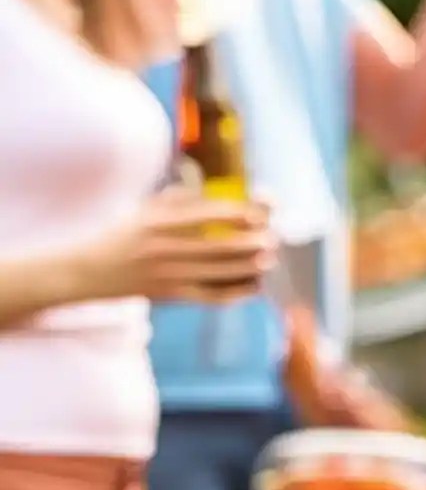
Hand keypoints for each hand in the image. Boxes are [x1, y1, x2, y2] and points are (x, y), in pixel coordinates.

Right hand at [82, 187, 276, 302]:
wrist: (89, 271)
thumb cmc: (124, 234)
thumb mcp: (146, 209)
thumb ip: (180, 198)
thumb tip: (223, 193)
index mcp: (159, 220)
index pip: (208, 214)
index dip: (239, 213)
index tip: (261, 212)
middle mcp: (164, 248)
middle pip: (219, 246)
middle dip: (252, 243)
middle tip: (274, 239)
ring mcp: (168, 274)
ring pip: (219, 272)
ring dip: (249, 267)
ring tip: (269, 259)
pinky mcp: (171, 295)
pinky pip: (210, 296)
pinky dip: (236, 292)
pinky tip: (254, 286)